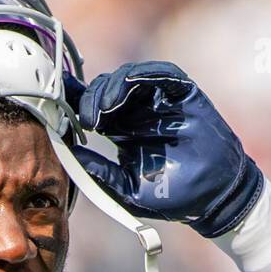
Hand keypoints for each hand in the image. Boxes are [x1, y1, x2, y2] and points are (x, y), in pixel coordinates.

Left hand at [68, 62, 262, 237]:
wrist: (212, 198)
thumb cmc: (172, 197)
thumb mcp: (127, 189)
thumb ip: (100, 171)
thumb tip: (70, 154)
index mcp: (123, 132)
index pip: (94, 107)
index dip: (76, 100)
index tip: (58, 100)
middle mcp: (139, 112)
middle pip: (106, 89)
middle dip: (91, 98)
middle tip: (85, 118)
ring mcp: (161, 102)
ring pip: (129, 77)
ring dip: (111, 87)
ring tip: (103, 109)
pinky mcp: (183, 94)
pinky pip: (162, 74)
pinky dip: (144, 74)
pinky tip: (130, 85)